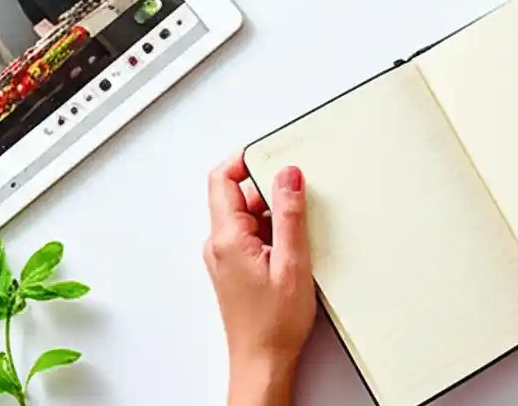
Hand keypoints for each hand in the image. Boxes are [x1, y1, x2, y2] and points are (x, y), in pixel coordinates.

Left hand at [205, 155, 314, 405]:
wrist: (263, 363)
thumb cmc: (274, 325)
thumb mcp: (292, 263)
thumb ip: (290, 215)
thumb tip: (289, 176)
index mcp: (226, 239)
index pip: (221, 179)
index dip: (244, 159)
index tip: (271, 153)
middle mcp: (218, 245)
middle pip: (237, 196)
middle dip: (269, 191)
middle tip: (299, 200)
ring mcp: (225, 256)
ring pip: (247, 216)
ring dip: (273, 216)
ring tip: (298, 239)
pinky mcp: (235, 267)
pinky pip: (251, 234)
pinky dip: (272, 233)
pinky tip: (292, 251)